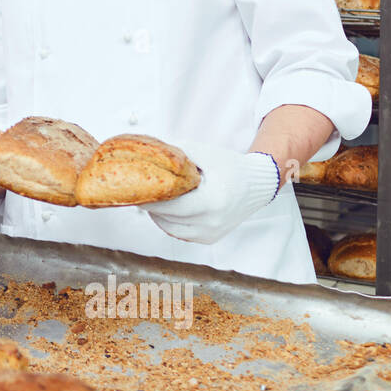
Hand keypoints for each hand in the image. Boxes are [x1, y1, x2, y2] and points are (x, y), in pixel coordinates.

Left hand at [143, 141, 279, 244]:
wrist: (255, 186)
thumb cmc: (231, 167)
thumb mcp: (206, 153)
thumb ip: (179, 152)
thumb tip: (151, 151)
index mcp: (213, 201)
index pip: (171, 205)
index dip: (150, 199)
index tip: (135, 190)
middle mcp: (213, 222)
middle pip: (168, 218)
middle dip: (150, 205)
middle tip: (138, 192)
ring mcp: (211, 234)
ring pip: (170, 228)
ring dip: (158, 215)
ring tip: (153, 198)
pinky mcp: (209, 239)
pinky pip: (180, 233)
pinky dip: (169, 222)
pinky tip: (166, 208)